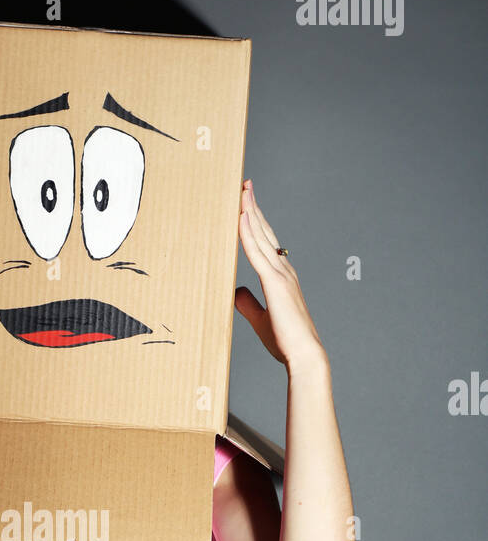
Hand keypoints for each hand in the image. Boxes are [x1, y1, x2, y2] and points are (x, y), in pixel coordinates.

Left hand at [235, 179, 325, 371]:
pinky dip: (248, 233)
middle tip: (244, 185)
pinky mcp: (275, 283)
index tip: (246, 204)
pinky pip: (257, 253)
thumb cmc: (286, 341)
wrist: (304, 355)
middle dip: (253, 206)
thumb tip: (235, 292)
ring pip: (261, 236)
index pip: (265, 243)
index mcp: (281, 277)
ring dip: (250, 211)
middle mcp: (283, 270)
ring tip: (241, 190)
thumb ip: (248, 304)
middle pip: (264, 232)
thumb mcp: (260, 319)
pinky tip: (241, 217)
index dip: (255, 222)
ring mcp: (280, 274)